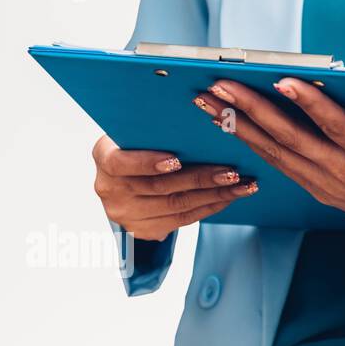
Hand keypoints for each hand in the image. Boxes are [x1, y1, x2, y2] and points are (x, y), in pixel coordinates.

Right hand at [91, 134, 258, 240]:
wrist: (123, 174)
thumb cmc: (136, 143)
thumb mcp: (136, 131)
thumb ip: (154, 129)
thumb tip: (201, 114)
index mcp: (103, 158)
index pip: (121, 163)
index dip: (148, 163)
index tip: (177, 159)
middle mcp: (109, 190)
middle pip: (159, 188)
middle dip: (200, 179)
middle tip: (231, 171)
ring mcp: (125, 215)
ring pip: (175, 207)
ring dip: (213, 196)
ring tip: (241, 185)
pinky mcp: (142, 230)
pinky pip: (181, 221)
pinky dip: (208, 208)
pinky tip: (228, 197)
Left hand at [194, 78, 344, 277]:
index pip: (337, 128)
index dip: (311, 104)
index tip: (284, 81)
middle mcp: (344, 171)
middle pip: (290, 137)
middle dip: (250, 111)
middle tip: (217, 85)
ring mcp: (327, 182)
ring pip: (274, 151)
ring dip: (238, 125)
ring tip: (205, 101)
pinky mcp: (319, 187)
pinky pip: (277, 163)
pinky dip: (249, 143)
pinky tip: (225, 125)